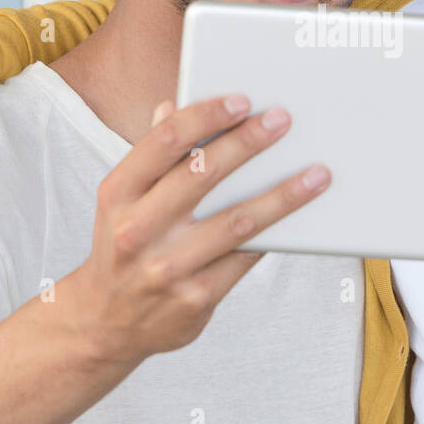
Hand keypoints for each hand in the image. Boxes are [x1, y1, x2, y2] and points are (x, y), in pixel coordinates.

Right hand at [73, 94, 330, 366]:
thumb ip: (153, 156)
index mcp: (118, 193)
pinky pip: (245, 258)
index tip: (241, 100)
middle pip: (202, 174)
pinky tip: (300, 218)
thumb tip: (174, 106)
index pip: (163, 141)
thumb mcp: (123, 200)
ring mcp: (167, 267)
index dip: (205, 116)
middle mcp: (138, 229)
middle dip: (248, 142)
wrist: (107, 323)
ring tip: (317, 174)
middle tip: (283, 121)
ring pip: (237, 221)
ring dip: (283, 194)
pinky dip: (273, 235)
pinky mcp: (196, 297)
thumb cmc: (124, 245)